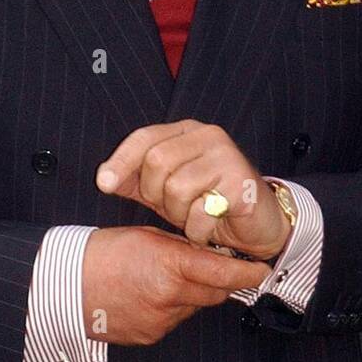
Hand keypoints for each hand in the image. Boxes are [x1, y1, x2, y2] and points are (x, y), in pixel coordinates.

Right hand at [81, 224, 268, 345]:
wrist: (63, 287)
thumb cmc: (101, 254)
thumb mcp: (146, 237)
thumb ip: (181, 248)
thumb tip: (207, 254)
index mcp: (170, 267)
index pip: (223, 274)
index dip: (247, 273)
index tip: (262, 270)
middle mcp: (169, 298)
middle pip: (215, 294)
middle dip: (218, 281)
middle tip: (212, 265)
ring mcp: (159, 321)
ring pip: (194, 307)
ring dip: (192, 294)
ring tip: (166, 277)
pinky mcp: (150, 336)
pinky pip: (174, 320)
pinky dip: (171, 308)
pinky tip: (150, 294)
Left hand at [95, 120, 289, 259]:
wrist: (258, 224)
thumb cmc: (208, 203)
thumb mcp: (165, 190)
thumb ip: (136, 180)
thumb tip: (103, 179)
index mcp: (188, 131)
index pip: (145, 137)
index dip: (121, 161)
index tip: (104, 184)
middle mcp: (209, 136)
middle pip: (157, 162)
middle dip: (156, 194)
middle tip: (172, 209)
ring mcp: (228, 157)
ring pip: (177, 187)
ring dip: (179, 215)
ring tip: (193, 217)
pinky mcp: (243, 185)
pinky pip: (201, 211)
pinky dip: (198, 230)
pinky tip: (209, 228)